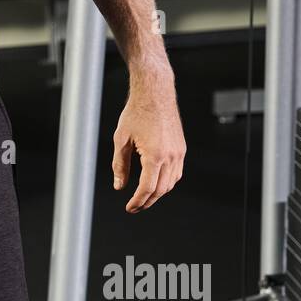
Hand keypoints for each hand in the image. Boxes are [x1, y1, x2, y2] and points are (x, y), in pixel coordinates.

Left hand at [112, 65, 186, 212]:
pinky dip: (167, 182)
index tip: (129, 208)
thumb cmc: (137, 112)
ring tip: (143, 198)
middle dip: (147, 201)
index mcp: (155, 155)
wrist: (156, 93)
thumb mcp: (121, 141)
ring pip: (171, 183)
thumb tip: (119, 186)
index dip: (137, 202)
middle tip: (134, 207)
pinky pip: (177, 172)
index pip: (147, 188)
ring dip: (157, 193)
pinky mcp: (181, 148)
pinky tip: (156, 184)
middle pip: (160, 190)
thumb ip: (119, 166)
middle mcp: (171, 155)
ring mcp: (179, 152)